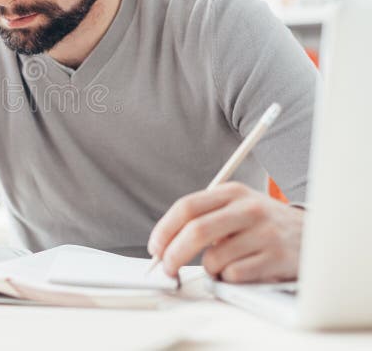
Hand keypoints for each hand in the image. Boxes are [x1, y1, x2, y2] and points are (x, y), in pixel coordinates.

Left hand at [147, 182, 304, 282]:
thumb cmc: (264, 225)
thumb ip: (204, 219)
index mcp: (232, 193)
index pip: (187, 207)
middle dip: (174, 254)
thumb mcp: (237, 208)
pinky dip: (230, 278)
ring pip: (215, 258)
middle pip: (196, 231)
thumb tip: (164, 246)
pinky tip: (245, 269)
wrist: (314, 234)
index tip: (155, 248)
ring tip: (224, 264)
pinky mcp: (278, 257)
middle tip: (167, 269)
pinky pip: (235, 275)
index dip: (164, 229)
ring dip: (210, 269)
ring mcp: (265, 232)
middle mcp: (248, 209)